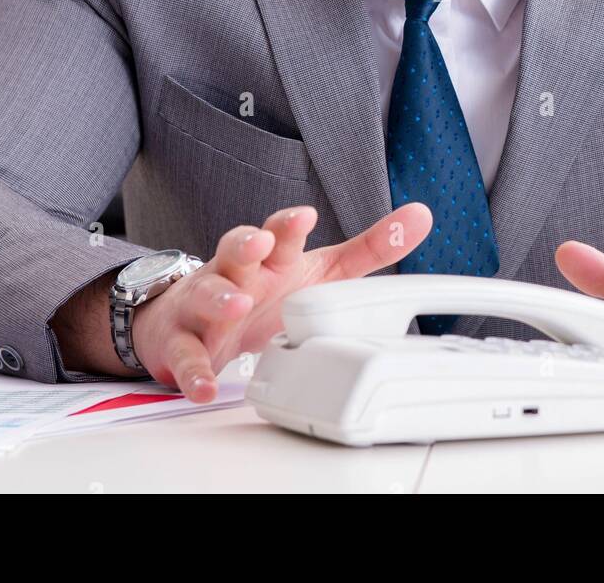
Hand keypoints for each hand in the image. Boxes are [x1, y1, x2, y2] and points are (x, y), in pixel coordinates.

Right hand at [131, 201, 432, 401]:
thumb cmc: (264, 288)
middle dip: (247, 243)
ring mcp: (204, 307)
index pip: (277, 232)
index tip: (304, 217)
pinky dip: (195, 372)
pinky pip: (186, 356)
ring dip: (219, 299)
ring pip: (205, 295)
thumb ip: (370, 247)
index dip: (288, 224)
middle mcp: (235, 274)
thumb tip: (419, 217)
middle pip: (235, 251)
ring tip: (235, 306)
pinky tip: (205, 386)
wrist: (192, 316)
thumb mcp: (320, 269)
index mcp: (270, 257)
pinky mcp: (183, 343)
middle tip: (262, 244)